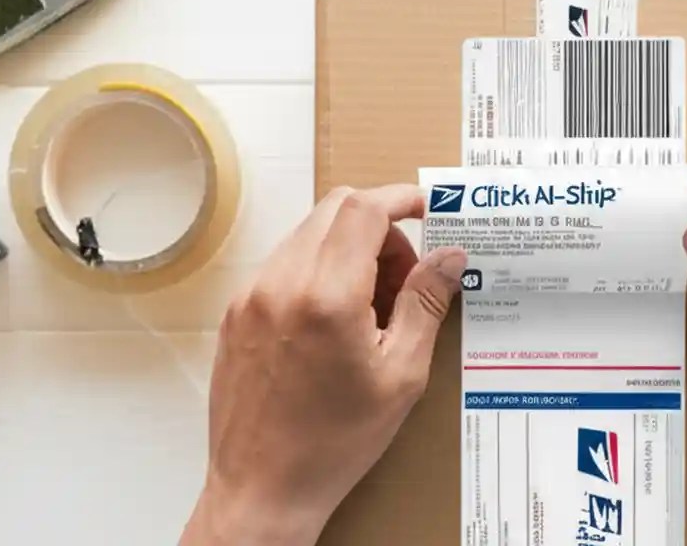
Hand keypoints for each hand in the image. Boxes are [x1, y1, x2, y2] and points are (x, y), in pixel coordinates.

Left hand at [181, 186, 466, 545]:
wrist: (262, 488)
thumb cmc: (336, 441)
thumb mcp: (401, 374)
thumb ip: (426, 303)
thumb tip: (450, 255)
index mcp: (327, 296)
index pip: (364, 209)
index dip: (401, 199)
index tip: (429, 210)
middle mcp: (281, 283)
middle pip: (335, 211)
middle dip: (381, 228)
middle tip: (406, 278)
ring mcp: (251, 295)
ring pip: (309, 234)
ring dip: (350, 249)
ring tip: (374, 308)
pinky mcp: (236, 312)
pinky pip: (285, 264)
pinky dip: (320, 270)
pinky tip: (338, 322)